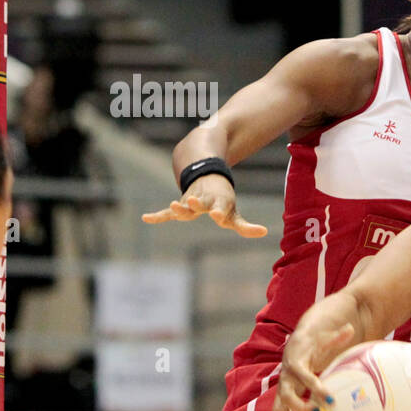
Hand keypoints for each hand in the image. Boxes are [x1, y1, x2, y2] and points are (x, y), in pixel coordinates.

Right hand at [141, 173, 266, 237]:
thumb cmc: (223, 201)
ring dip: (179, 208)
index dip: (219, 212)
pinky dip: (158, 216)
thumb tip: (265, 232)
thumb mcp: (235, 215)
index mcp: (220, 202)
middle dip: (196, 204)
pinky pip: (167, 213)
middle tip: (192, 203)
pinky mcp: (182, 204)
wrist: (207, 177)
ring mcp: (192, 201)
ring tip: (172, 206)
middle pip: (200, 204)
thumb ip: (246, 227)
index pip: (221, 209)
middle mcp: (205, 200)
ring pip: (184, 206)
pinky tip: (146, 218)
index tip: (217, 216)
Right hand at [272, 316, 354, 410]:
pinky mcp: (282, 400)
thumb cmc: (313, 346)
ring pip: (278, 409)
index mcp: (296, 364)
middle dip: (301, 408)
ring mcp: (282, 390)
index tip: (330, 398)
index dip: (315, 387)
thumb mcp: (324, 340)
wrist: (296, 349)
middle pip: (286, 396)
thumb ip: (337, 337)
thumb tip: (350, 328)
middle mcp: (286, 378)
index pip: (303, 376)